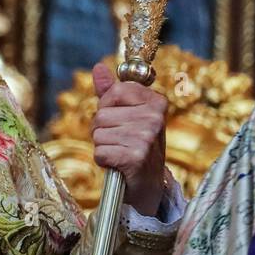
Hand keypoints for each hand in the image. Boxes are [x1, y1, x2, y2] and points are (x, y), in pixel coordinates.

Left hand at [90, 63, 167, 216]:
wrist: (148, 186)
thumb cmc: (135, 147)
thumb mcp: (127, 116)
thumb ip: (111, 92)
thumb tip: (98, 68)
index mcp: (156, 102)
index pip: (115, 91)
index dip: (107, 107)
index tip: (119, 121)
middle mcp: (155, 117)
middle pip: (102, 114)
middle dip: (102, 130)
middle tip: (120, 143)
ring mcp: (147, 137)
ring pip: (98, 133)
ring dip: (103, 147)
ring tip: (120, 153)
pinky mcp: (136, 157)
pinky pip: (100, 151)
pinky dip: (103, 160)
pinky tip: (118, 165)